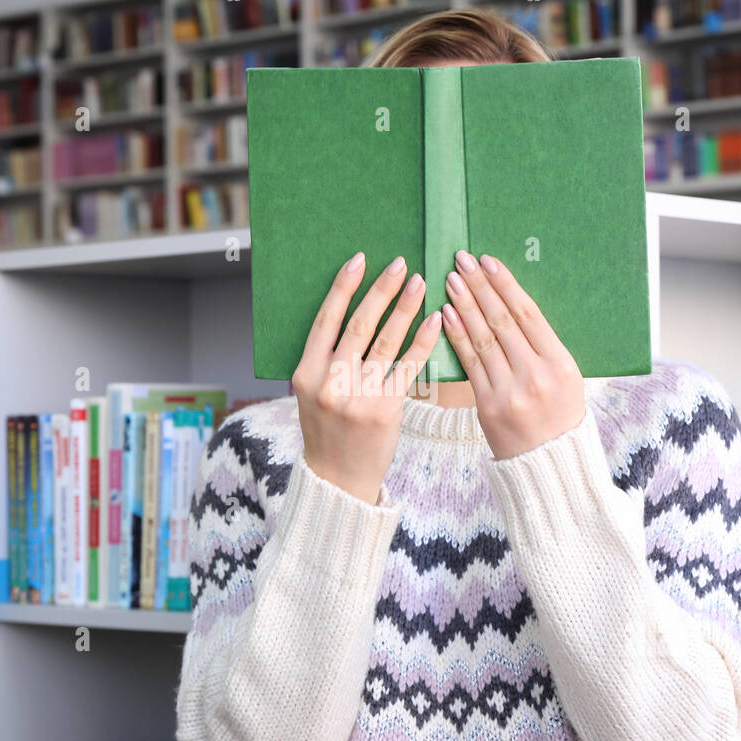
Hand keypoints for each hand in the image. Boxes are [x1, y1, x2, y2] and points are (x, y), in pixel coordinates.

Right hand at [293, 252, 441, 502]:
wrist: (338, 480)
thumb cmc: (328, 431)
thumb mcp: (311, 394)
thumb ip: (325, 360)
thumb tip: (350, 312)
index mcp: (305, 373)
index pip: (325, 319)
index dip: (343, 287)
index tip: (361, 260)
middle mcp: (328, 382)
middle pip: (359, 324)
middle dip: (382, 290)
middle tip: (401, 265)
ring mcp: (357, 397)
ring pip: (385, 341)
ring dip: (405, 307)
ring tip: (421, 284)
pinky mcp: (385, 409)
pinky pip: (408, 367)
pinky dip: (422, 340)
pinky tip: (435, 320)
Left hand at [442, 250, 585, 460]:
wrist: (551, 465)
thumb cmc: (559, 417)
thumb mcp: (567, 379)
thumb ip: (543, 348)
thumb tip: (513, 306)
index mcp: (561, 364)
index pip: (529, 314)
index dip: (506, 285)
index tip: (488, 262)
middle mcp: (537, 374)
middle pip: (503, 321)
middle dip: (480, 287)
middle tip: (462, 261)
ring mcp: (511, 390)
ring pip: (483, 339)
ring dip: (465, 305)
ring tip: (451, 280)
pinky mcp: (489, 405)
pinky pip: (470, 364)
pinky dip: (458, 336)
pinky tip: (447, 315)